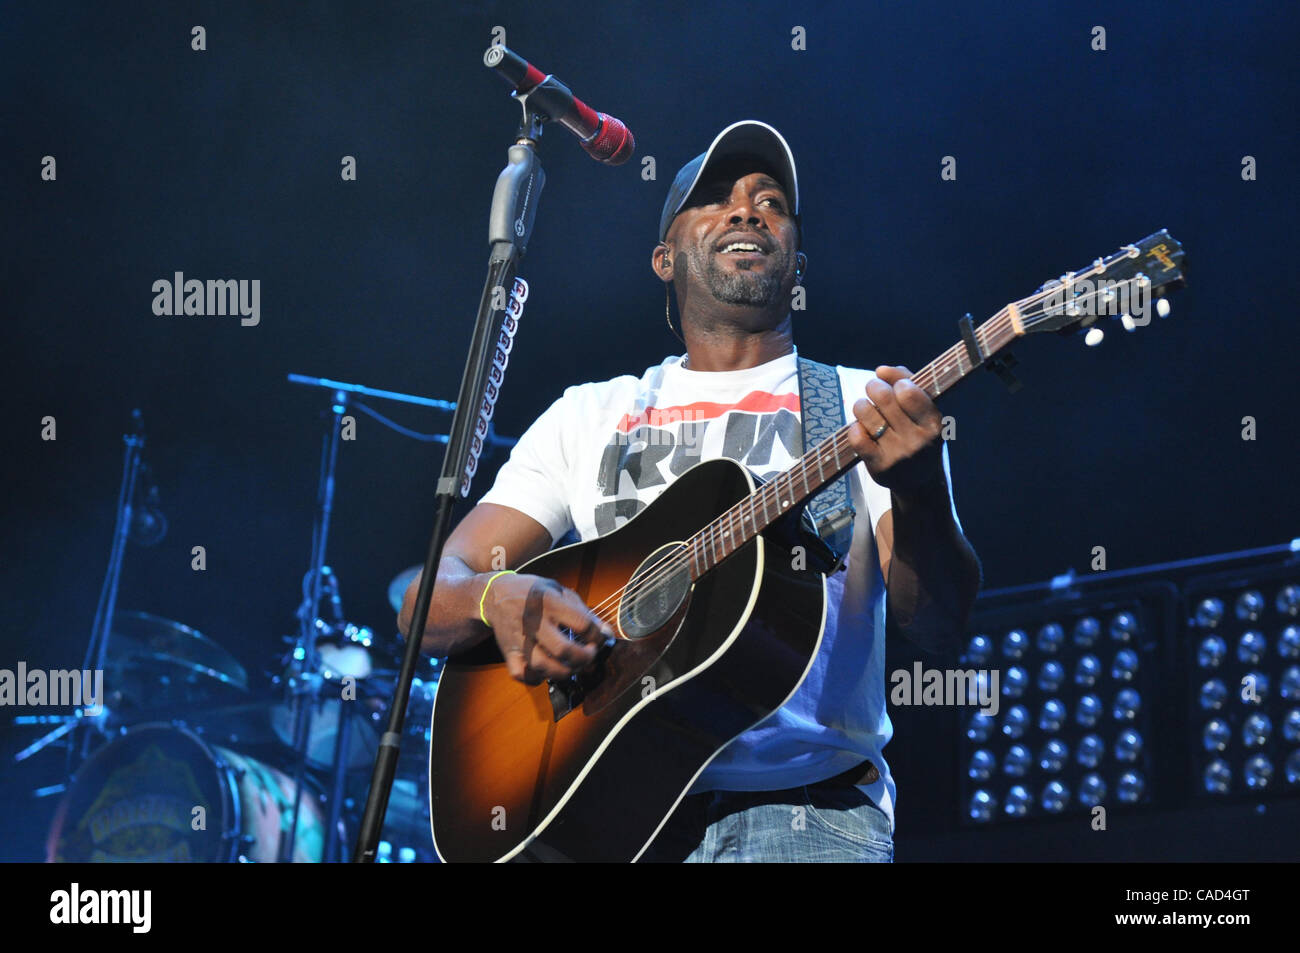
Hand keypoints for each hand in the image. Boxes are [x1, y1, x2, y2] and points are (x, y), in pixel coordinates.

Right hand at [482, 573, 614, 684]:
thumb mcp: (559, 591)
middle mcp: (533, 621)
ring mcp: (518, 639)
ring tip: (572, 666)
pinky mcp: (508, 652)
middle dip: (584, 658)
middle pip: (563, 650)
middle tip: (590, 655)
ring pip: (543, 666)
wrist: (495, 595)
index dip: (597, 635)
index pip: (581, 623)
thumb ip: (583, 611)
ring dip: (564, 672)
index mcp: (549, 601)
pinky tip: (547, 670)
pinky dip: (537, 678)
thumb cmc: (534, 593)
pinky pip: (522, 674)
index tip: (600, 637)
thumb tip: (605, 633)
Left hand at [847, 365, 945, 497]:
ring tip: (865, 408)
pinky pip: (856, 436)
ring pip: (866, 413)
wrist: (919, 483)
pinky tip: (862, 428)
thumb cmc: (919, 435)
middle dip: (874, 387)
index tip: (896, 387)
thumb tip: (881, 370)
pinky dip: (855, 427)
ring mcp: (898, 455)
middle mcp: (918, 441)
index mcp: (934, 424)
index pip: (908, 391)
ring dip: (861, 405)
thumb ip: (908, 382)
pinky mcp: (879, 467)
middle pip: (884, 397)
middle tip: (873, 390)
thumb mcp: (925, 411)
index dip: (896, 382)